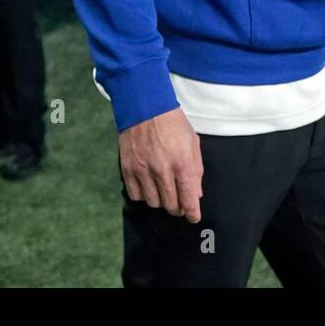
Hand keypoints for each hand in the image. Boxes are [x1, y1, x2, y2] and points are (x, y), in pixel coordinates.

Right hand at [119, 107, 203, 222]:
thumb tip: (196, 194)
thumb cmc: (173, 124)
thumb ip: (196, 170)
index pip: (189, 199)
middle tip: (179, 201)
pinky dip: (144, 194)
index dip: (192, 213)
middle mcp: (163, 170)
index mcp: (183, 163)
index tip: (193, 217)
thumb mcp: (192, 143)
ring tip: (163, 189)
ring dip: (161, 200)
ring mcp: (143, 171)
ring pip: (153, 202)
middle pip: (171, 205)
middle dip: (177, 207)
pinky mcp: (128, 169)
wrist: (145, 107)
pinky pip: (136, 195)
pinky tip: (148, 185)